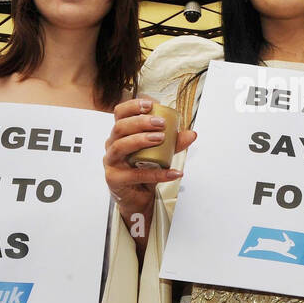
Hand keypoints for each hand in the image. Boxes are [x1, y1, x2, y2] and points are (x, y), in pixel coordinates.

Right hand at [103, 97, 196, 232]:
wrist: (138, 197)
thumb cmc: (143, 170)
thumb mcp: (161, 153)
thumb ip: (174, 143)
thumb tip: (191, 134)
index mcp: (120, 134)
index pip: (119, 113)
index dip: (132, 106)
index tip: (151, 104)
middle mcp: (112, 145)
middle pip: (120, 127)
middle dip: (140, 122)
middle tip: (160, 123)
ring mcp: (111, 162)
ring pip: (120, 146)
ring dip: (141, 139)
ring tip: (160, 138)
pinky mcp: (115, 179)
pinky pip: (135, 175)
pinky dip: (156, 173)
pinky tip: (172, 172)